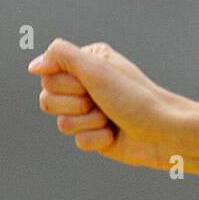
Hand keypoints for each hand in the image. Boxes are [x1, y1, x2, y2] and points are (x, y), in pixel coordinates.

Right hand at [28, 38, 189, 170]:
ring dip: (87, 124)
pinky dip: (96, 140)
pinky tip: (114, 136)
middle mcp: (88, 83)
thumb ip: (62, 58)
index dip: (66, 86)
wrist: (165, 133)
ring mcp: (91, 110)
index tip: (90, 86)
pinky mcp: (96, 134)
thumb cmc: (135, 99)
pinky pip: (77, 141)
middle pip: (48, 100)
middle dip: (75, 106)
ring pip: (61, 123)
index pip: (48, 75)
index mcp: (88, 61)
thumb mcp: (97, 71)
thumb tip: (33, 65)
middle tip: (101, 104)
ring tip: (110, 119)